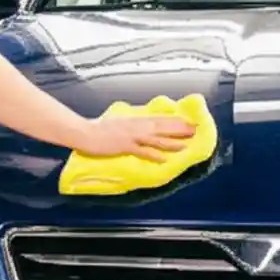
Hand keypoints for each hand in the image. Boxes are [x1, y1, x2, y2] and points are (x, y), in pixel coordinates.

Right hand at [76, 115, 197, 161]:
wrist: (85, 132)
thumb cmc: (100, 128)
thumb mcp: (120, 122)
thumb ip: (132, 124)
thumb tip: (142, 126)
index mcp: (136, 120)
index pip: (159, 119)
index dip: (175, 120)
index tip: (188, 121)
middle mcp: (137, 126)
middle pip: (162, 127)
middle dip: (179, 129)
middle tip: (194, 130)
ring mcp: (132, 136)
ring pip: (156, 138)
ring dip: (172, 141)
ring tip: (186, 144)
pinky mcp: (125, 146)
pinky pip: (142, 151)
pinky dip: (154, 155)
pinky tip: (164, 159)